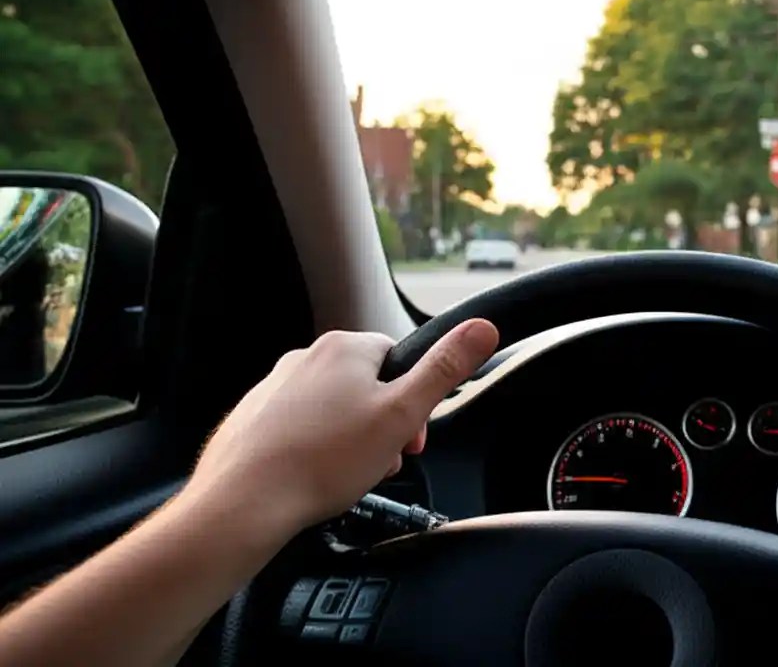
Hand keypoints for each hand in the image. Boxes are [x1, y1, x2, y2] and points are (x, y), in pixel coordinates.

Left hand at [185, 319, 499, 538]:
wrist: (243, 502)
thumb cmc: (321, 462)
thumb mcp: (402, 415)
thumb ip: (445, 369)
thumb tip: (482, 328)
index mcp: (344, 348)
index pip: (399, 360)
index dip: (413, 403)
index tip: (410, 439)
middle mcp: (305, 358)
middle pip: (367, 386)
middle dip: (382, 425)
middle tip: (381, 463)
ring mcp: (274, 387)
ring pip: (334, 410)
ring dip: (350, 440)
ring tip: (346, 476)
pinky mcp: (254, 418)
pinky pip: (300, 429)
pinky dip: (313, 450)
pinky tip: (314, 478)